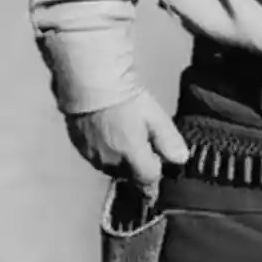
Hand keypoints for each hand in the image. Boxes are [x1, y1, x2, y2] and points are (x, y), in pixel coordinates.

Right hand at [65, 91, 190, 188]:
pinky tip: (107, 133)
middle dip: (138, 165)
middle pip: (130, 176)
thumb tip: (181, 160)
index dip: (156, 169)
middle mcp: (111, 162)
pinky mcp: (79, 148)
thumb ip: (168, 140)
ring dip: (121, 160)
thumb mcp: (154, 114)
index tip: (158, 157)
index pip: (148, 179)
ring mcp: (92, 157)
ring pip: (113, 169)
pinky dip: (105, 152)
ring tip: (123, 135)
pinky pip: (97, 158)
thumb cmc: (125, 97)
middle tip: (141, 139)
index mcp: (131, 154)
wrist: (89, 82)